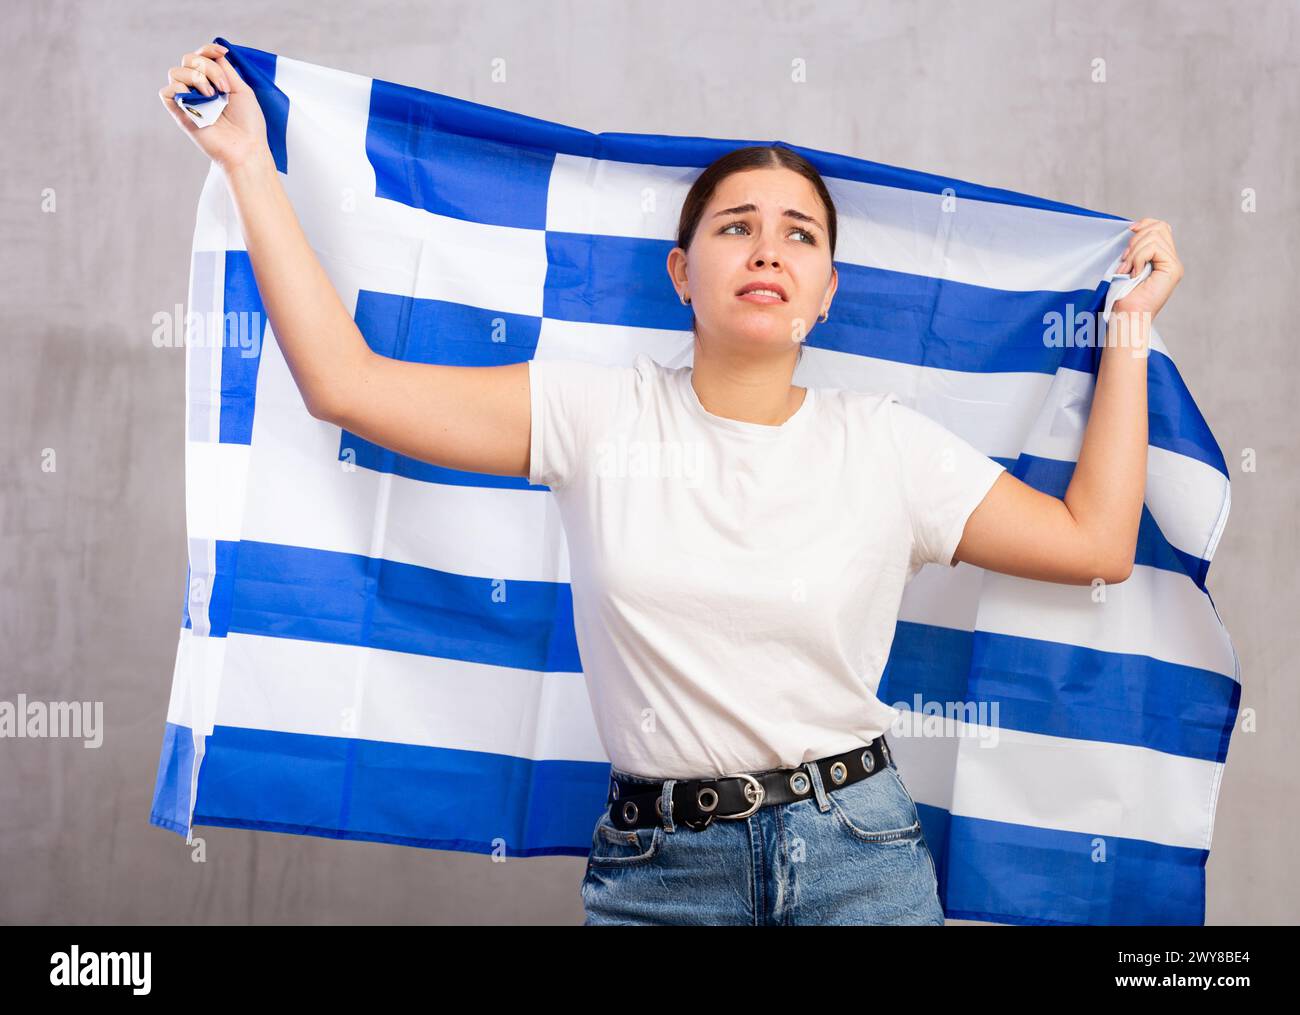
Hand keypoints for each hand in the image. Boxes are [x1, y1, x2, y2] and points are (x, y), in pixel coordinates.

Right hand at [158, 42, 270, 172]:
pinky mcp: (179, 113)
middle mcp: (198, 89)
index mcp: (214, 83)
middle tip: (224, 89)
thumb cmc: (248, 123)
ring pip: (176, 72)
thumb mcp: (241, 89)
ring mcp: (188, 100)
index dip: (208, 50)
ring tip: (212, 96)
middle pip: (189, 59)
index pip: (201, 56)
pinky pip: (166, 91)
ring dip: (196, 77)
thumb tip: (214, 54)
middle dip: (208, 68)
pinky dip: (178, 88)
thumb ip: (225, 69)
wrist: (246, 147)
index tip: (222, 53)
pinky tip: (197, 98)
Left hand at [1113, 218, 1183, 320]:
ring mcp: (1174, 265)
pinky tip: (1134, 274)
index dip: (1144, 224)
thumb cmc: (1122, 296)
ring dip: (1134, 252)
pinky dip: (1138, 258)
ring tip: (1126, 270)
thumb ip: (1135, 248)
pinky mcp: (1173, 269)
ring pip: (1154, 236)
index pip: (1160, 227)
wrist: (1126, 316)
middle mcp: (1171, 260)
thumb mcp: (1127, 265)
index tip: (1128, 231)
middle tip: (1124, 261)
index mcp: (1162, 258)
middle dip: (1136, 240)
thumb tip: (1133, 228)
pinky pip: (1153, 248)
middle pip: (1159, 227)